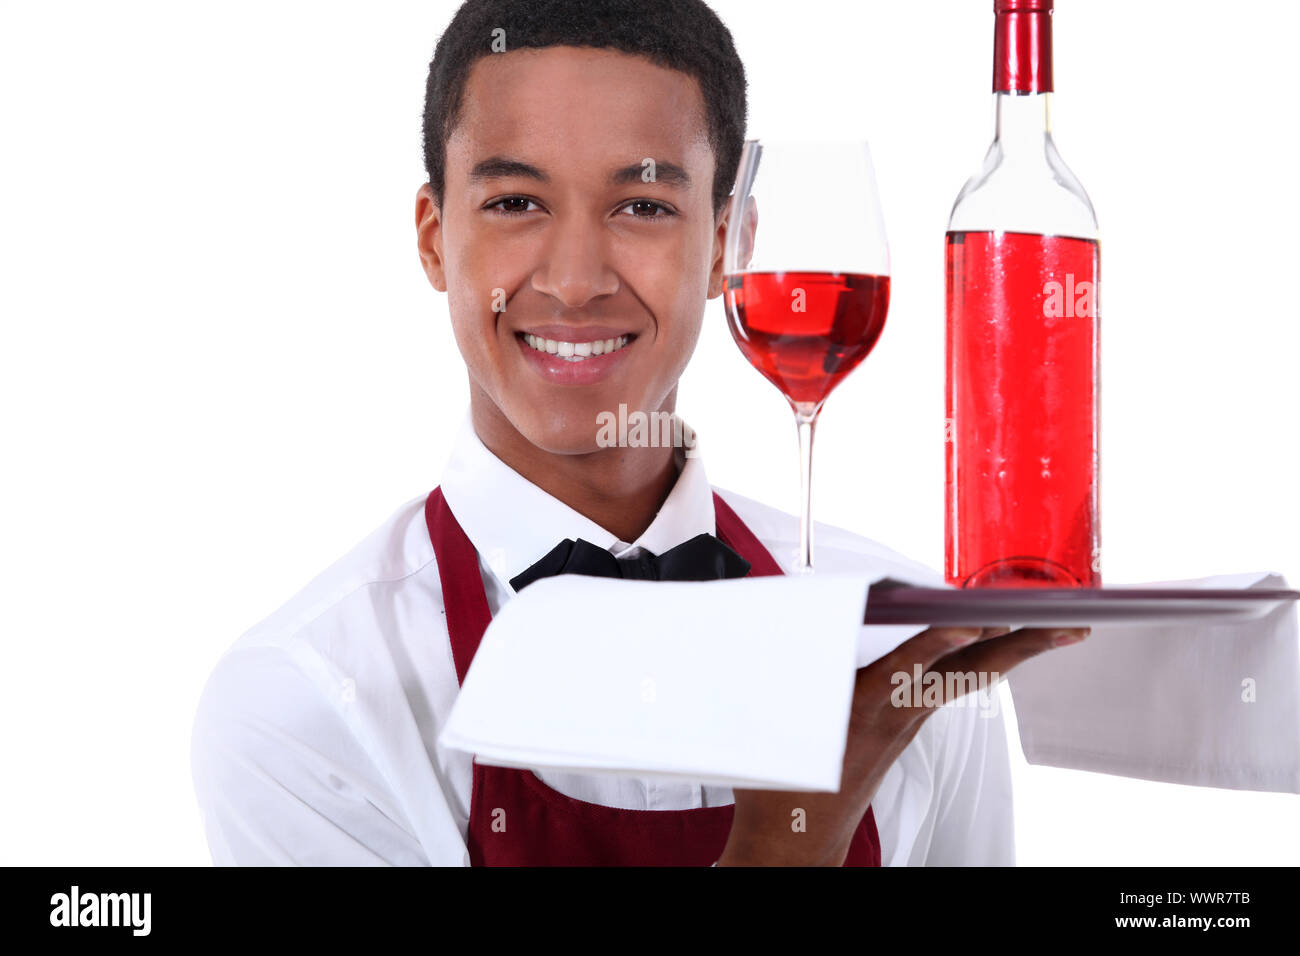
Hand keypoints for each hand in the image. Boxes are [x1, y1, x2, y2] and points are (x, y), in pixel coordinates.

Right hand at [715, 624, 1089, 865]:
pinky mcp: (907, 728)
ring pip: (967, 678)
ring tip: (1051, 630)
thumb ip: (794, 669)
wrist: (798, 837)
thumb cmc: (787, 784)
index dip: (944, 641)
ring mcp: (909, 723)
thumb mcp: (783, 720)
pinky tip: (996, 647)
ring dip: (1011, 651)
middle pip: (969, 674)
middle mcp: (897, 716)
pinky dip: (978, 660)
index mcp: (863, 710)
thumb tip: (791, 627)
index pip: (911, 668)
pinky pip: (951, 685)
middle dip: (1021, 647)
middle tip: (1066, 626)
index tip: (977, 618)